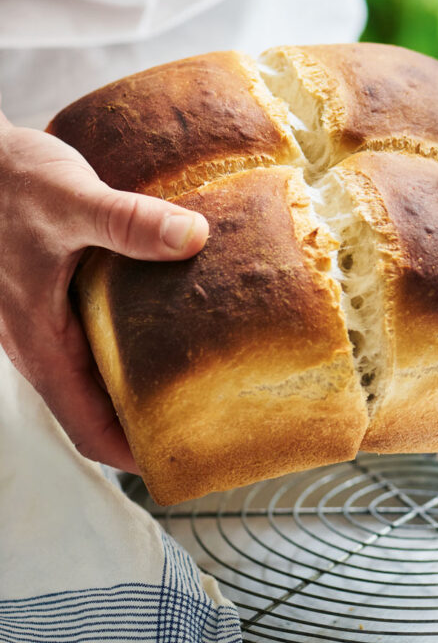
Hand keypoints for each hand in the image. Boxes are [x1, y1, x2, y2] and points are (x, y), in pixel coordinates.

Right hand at [0, 109, 208, 470]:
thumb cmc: (6, 180)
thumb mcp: (71, 198)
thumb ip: (130, 221)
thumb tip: (195, 237)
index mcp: (43, 346)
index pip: (90, 432)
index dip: (137, 457)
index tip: (186, 461)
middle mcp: (40, 345)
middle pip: (99, 411)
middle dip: (150, 424)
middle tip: (213, 419)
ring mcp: (42, 323)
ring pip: (94, 376)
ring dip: (140, 383)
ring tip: (202, 374)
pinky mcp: (49, 296)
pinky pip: (90, 340)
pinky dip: (128, 344)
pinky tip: (166, 318)